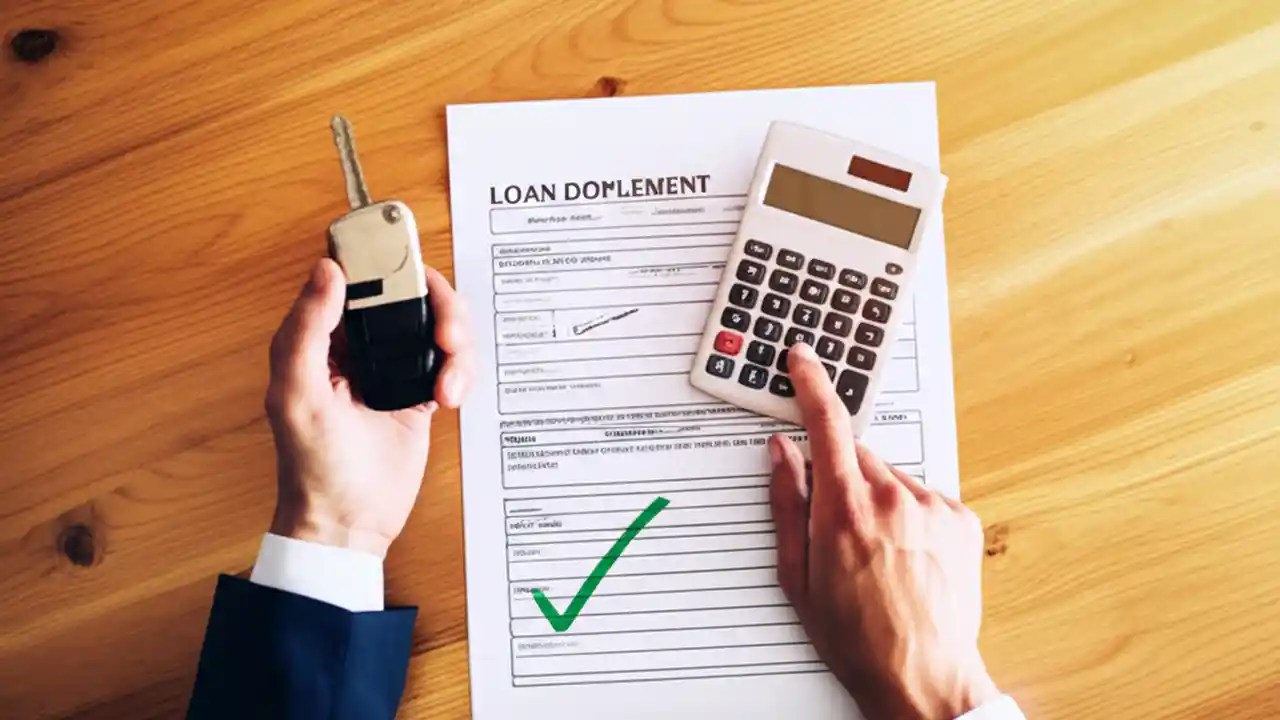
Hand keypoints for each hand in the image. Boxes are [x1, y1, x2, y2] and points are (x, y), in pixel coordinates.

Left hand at [264, 258, 474, 556]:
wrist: (350, 524)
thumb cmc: (312, 468)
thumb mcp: (298, 394)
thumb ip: (308, 330)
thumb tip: (327, 271)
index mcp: (320, 337)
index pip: (357, 275)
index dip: (387, 264)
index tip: (412, 271)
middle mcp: (358, 345)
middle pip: (410, 293)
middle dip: (438, 307)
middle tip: (446, 336)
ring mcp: (392, 366)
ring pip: (436, 323)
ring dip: (454, 343)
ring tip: (449, 381)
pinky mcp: (419, 389)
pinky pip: (451, 359)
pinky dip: (460, 370)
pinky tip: (449, 396)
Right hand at [769, 343, 998, 719]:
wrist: (922, 676)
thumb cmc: (856, 638)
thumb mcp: (797, 576)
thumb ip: (786, 505)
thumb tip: (780, 455)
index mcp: (844, 510)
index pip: (826, 425)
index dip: (812, 383)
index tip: (804, 359)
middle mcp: (892, 500)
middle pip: (858, 457)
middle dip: (842, 478)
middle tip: (838, 529)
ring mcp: (932, 508)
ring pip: (892, 478)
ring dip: (879, 500)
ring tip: (878, 555)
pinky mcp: (960, 520)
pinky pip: (924, 498)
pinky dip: (911, 516)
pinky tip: (905, 557)